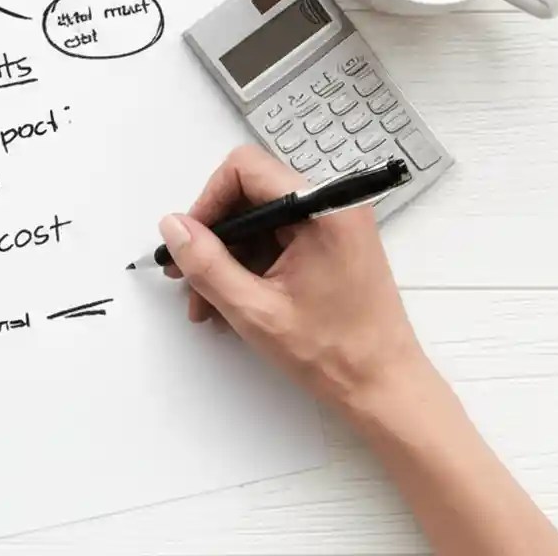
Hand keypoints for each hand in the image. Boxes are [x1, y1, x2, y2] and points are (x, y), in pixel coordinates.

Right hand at [159, 145, 427, 410]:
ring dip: (227, 259)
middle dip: (214, 237)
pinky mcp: (331, 246)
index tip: (190, 241)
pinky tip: (232, 303)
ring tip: (208, 303)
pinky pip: (277, 241)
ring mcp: (334, 226)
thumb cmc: (334, 353)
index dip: (208, 201)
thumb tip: (173, 227)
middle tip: (187, 276)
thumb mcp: (254, 309)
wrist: (383, 387)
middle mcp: (333, 206)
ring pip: (259, 223)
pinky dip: (249, 267)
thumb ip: (206, 263)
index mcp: (323, 209)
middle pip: (250, 196)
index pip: (246, 170)